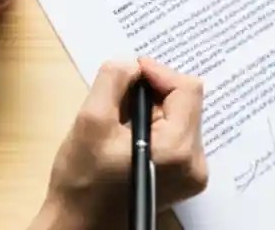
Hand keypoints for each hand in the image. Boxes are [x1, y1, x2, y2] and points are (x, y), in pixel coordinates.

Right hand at [31, 59, 208, 229]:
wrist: (79, 226)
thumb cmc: (82, 183)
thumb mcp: (91, 121)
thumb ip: (113, 80)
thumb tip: (132, 62)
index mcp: (178, 150)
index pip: (186, 88)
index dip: (157, 72)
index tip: (130, 71)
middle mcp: (195, 163)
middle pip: (184, 102)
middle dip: (152, 93)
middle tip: (118, 99)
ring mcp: (191, 173)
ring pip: (179, 117)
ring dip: (151, 110)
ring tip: (119, 122)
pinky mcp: (182, 178)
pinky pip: (175, 135)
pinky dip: (153, 126)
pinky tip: (127, 137)